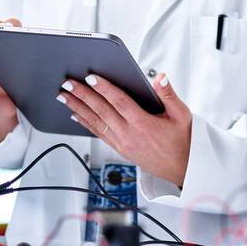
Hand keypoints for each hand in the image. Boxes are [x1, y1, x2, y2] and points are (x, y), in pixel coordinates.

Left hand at [57, 72, 192, 187]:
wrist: (182, 168)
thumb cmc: (182, 141)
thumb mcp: (182, 115)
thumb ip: (168, 95)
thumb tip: (160, 78)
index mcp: (143, 124)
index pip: (119, 101)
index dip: (104, 88)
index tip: (91, 77)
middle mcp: (129, 135)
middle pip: (101, 110)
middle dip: (82, 95)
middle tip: (68, 83)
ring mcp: (122, 143)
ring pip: (95, 122)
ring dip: (78, 108)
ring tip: (64, 96)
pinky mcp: (120, 149)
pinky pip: (99, 134)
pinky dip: (85, 123)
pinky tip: (76, 115)